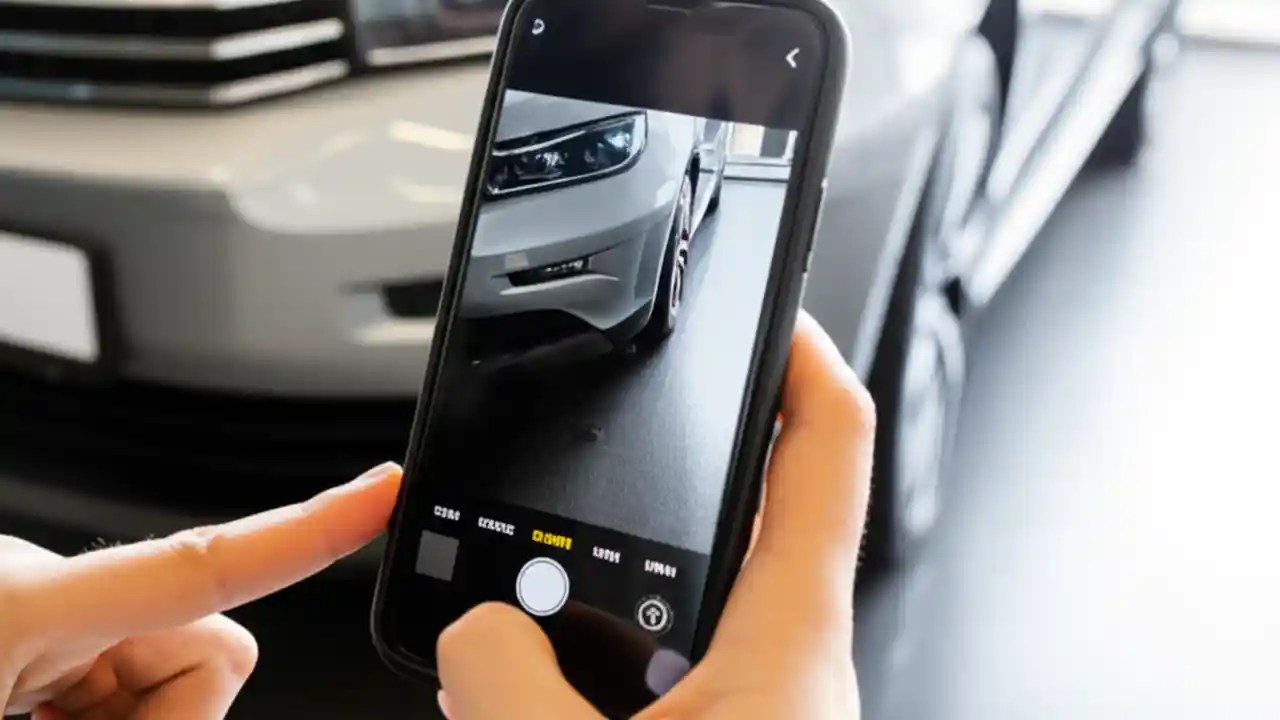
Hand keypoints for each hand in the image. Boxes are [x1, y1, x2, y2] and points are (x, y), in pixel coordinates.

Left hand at [0, 463, 401, 718]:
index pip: (207, 563)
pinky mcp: (36, 627)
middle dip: (176, 718)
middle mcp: (44, 587)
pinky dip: (103, 717)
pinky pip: (121, 674)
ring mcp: (42, 606)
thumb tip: (210, 702)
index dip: (314, 527)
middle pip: (208, 648)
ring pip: (173, 669)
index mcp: (24, 603)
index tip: (387, 489)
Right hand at [436, 312, 874, 718]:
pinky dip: (598, 647)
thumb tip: (476, 627)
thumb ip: (509, 678)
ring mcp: (756, 700)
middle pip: (742, 507)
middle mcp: (786, 659)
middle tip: (602, 431)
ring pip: (691, 594)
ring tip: (528, 582)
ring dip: (613, 572)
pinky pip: (663, 661)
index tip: (766, 306)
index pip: (828, 444)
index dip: (801, 353)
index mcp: (789, 637)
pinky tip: (535, 680)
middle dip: (667, 463)